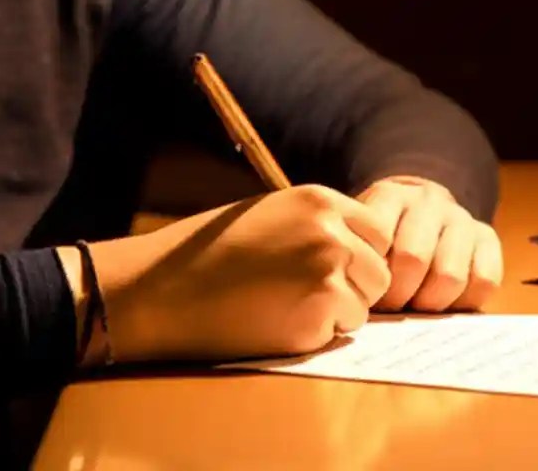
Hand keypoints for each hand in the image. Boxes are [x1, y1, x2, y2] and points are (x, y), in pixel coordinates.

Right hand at [75, 185, 392, 363]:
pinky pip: (335, 334)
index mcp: (321, 200)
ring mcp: (327, 275)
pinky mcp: (314, 318)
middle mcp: (332, 233)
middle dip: (354, 289)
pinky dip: (311, 336)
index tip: (333, 270)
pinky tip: (271, 323)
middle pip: (380, 273)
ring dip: (335, 315)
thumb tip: (361, 248)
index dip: (360, 257)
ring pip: (363, 307)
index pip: (380, 233)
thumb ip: (318, 224)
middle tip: (306, 296)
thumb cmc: (207, 253)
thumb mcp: (270, 213)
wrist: (157, 289)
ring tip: (283, 306)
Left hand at [355, 176, 502, 312]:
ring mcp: (462, 218)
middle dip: (397, 296)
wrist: (419, 210)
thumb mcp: (359, 234)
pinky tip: (446, 302)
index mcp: (390, 196)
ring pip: (450, 276)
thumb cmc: (381, 238)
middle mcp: (429, 201)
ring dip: (430, 303)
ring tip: (416, 308)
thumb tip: (352, 300)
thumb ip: (354, 256)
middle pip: (413, 259)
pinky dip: (464, 302)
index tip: (363, 291)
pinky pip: (484, 280)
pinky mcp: (488, 237)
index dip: (369, 275)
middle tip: (389, 308)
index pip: (378, 238)